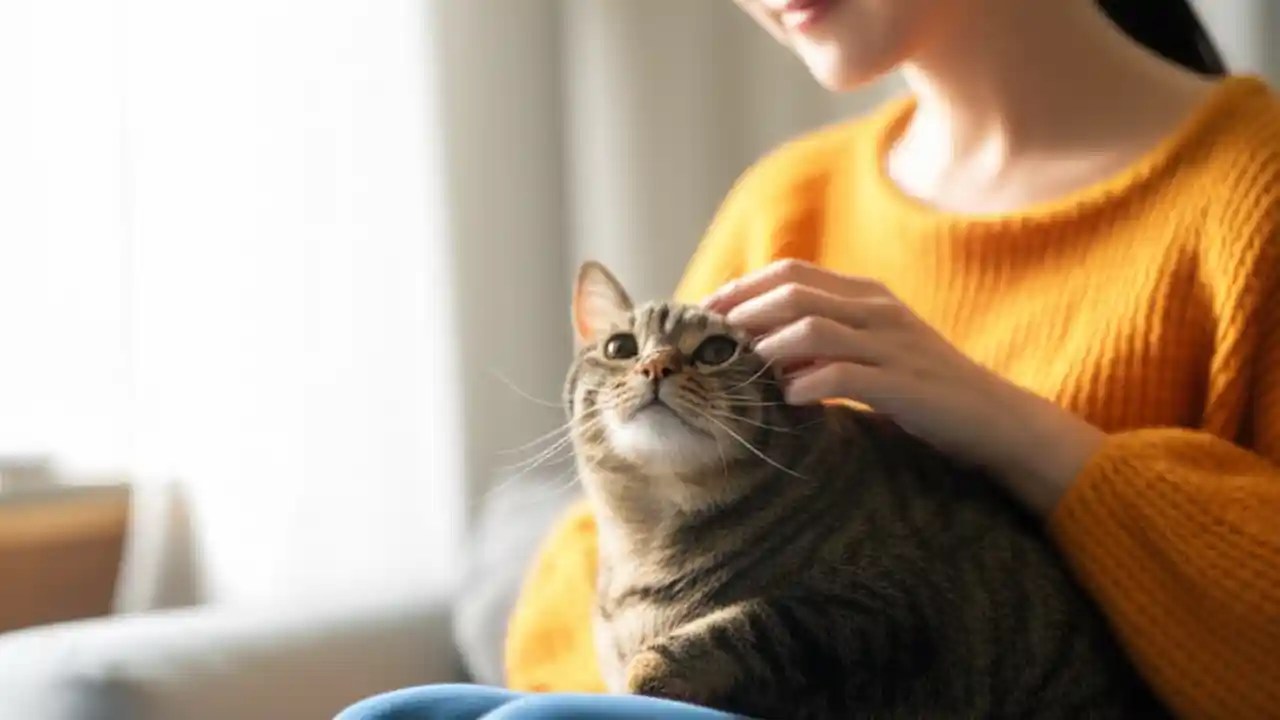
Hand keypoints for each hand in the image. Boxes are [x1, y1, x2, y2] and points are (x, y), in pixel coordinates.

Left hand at [704, 259, 1104, 515]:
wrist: (994, 419)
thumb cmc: (922, 389)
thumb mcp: (871, 351)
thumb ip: (824, 343)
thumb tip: (758, 349)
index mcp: (866, 295)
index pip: (790, 274)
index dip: (741, 290)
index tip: (706, 316)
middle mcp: (878, 310)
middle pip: (793, 294)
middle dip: (742, 317)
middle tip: (710, 346)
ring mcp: (893, 345)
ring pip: (813, 328)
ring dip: (769, 349)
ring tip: (744, 373)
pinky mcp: (905, 384)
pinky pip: (844, 375)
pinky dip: (808, 384)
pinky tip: (789, 399)